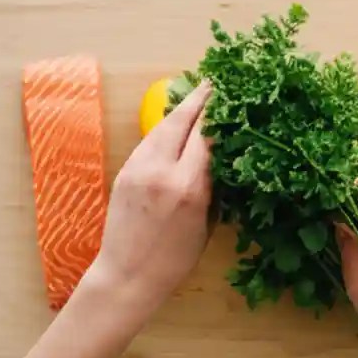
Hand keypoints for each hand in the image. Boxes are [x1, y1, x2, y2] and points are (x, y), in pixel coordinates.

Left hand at [84, 82, 213, 320]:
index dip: (219, 113)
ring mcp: (139, 168)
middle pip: (183, 121)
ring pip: (163, 127)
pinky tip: (175, 123)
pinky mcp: (125, 170)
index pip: (207, 136)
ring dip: (181, 110)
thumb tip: (221, 155)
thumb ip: (212, 186)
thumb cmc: (174, 260)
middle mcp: (162, 171)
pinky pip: (149, 141)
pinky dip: (165, 128)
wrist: (126, 275)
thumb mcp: (206, 224)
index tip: (231, 96)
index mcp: (189, 187)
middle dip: (199, 100)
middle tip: (214, 83)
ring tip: (197, 96)